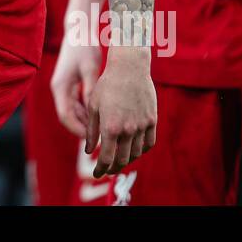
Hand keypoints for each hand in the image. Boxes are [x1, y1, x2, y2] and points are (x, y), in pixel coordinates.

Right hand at [50, 36, 101, 138]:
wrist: (79, 30)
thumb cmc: (85, 47)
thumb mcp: (90, 69)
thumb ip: (91, 91)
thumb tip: (95, 113)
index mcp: (60, 87)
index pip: (65, 117)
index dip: (79, 130)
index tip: (95, 139)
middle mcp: (59, 89)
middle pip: (68, 117)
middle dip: (83, 129)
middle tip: (103, 138)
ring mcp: (64, 87)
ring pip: (73, 111)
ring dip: (86, 121)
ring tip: (104, 130)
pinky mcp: (70, 84)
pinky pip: (77, 103)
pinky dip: (87, 111)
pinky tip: (102, 115)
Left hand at [85, 48, 156, 176]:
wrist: (129, 68)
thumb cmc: (107, 85)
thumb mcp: (94, 106)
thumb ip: (92, 131)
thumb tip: (89, 151)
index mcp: (110, 127)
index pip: (107, 158)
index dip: (101, 169)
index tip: (97, 174)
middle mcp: (128, 129)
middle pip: (122, 160)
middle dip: (113, 168)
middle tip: (108, 169)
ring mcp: (142, 126)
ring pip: (136, 154)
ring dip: (128, 160)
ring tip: (120, 159)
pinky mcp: (152, 120)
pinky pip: (149, 143)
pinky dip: (141, 150)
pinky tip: (135, 149)